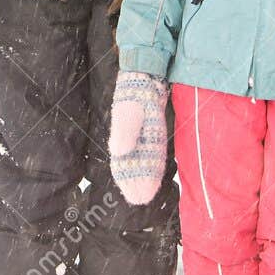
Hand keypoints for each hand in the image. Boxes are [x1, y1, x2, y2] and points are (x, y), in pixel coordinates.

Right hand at [109, 71, 168, 203]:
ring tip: (146, 194)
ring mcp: (142, 134)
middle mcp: (131, 138)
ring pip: (143, 159)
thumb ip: (125, 131)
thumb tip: (120, 152)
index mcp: (123, 137)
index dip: (128, 180)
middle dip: (136, 182)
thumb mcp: (129, 110)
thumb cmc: (136, 91)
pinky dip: (152, 162)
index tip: (135, 196)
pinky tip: (154, 173)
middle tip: (141, 200)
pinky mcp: (152, 128)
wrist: (145, 73)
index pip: (124, 163)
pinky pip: (152, 149)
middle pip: (133, 164)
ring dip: (145, 175)